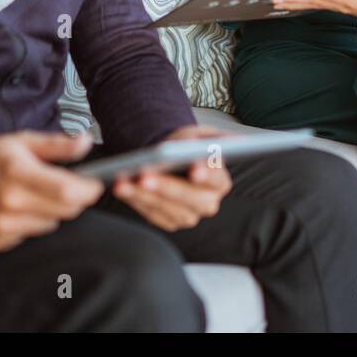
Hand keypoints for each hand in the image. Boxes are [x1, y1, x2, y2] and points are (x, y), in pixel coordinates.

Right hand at [0, 131, 104, 252]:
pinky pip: (31, 235)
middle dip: (73, 198)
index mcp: (17, 174)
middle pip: (66, 211)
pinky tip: (16, 208)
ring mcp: (1, 226)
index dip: (89, 189)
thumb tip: (85, 142)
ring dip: (51, 211)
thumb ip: (57, 145)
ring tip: (32, 194)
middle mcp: (9, 203)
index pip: (68, 192)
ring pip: (51, 224)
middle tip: (63, 184)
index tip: (95, 183)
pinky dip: (32, 222)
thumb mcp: (21, 142)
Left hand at [110, 124, 232, 231]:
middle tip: (146, 176)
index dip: (207, 174)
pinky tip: (122, 187)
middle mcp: (208, 203)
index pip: (217, 180)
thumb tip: (234, 142)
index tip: (194, 169)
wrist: (168, 157)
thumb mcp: (199, 135)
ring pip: (167, 209)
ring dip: (144, 195)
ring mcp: (188, 215)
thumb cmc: (186, 145)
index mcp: (221, 182)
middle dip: (167, 187)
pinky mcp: (168, 221)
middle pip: (190, 200)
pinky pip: (151, 214)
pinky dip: (135, 200)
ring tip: (125, 181)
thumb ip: (214, 138)